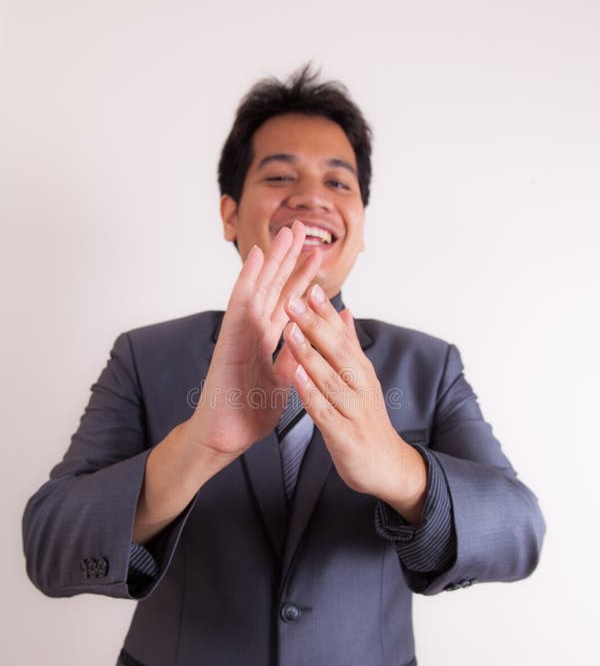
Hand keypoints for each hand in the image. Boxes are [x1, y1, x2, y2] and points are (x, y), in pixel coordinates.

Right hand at [189, 221, 321, 460]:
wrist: (223, 437)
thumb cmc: (247, 412)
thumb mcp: (283, 381)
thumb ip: (293, 356)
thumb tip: (310, 337)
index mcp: (267, 342)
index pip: (287, 303)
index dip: (301, 279)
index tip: (316, 256)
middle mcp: (253, 332)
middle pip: (273, 288)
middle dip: (287, 259)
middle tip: (300, 228)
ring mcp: (240, 334)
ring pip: (258, 288)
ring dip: (271, 260)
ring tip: (284, 233)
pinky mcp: (229, 340)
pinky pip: (239, 304)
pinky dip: (247, 279)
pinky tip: (255, 256)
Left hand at [283, 285, 426, 522]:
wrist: (387, 467)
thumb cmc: (367, 422)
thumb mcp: (362, 380)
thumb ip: (350, 347)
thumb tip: (345, 312)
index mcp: (361, 371)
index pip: (343, 335)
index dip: (326, 312)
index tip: (310, 287)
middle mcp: (361, 386)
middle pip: (337, 351)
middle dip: (315, 324)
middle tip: (293, 299)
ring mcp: (354, 410)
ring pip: (330, 377)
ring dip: (309, 353)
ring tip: (290, 330)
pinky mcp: (344, 435)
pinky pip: (324, 410)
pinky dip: (310, 392)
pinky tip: (295, 376)